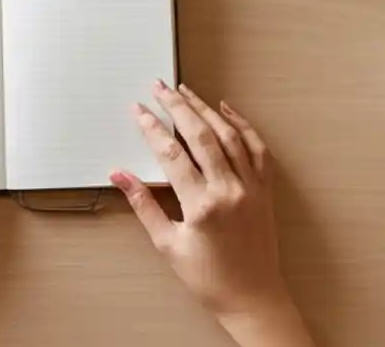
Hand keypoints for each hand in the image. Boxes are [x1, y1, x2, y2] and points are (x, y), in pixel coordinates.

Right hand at [112, 82, 313, 346]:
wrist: (253, 298)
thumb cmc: (209, 278)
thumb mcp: (168, 244)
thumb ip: (143, 205)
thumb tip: (119, 176)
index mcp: (201, 205)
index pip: (171, 153)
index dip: (152, 128)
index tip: (139, 110)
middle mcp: (229, 190)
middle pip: (200, 135)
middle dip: (177, 106)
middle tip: (160, 87)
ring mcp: (251, 187)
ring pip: (229, 135)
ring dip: (206, 109)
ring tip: (186, 92)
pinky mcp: (265, 189)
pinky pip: (257, 148)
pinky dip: (243, 125)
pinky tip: (227, 110)